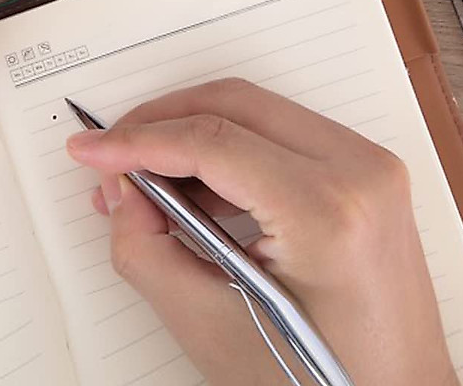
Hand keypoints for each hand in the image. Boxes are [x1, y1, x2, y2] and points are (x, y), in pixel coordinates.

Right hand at [66, 79, 457, 385]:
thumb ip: (146, 251)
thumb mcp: (212, 328)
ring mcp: (370, 165)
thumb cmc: (323, 382)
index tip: (92, 150)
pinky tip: (190, 187)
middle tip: (111, 153)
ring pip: (256, 110)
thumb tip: (121, 191)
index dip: (137, 141)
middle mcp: (359, 172)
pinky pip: (282, 133)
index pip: (211, 142)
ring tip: (143, 179)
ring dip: (191, 134)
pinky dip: (229, 151)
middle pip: (233, 105)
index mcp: (329, 212)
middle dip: (160, 123)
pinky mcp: (367, 170)